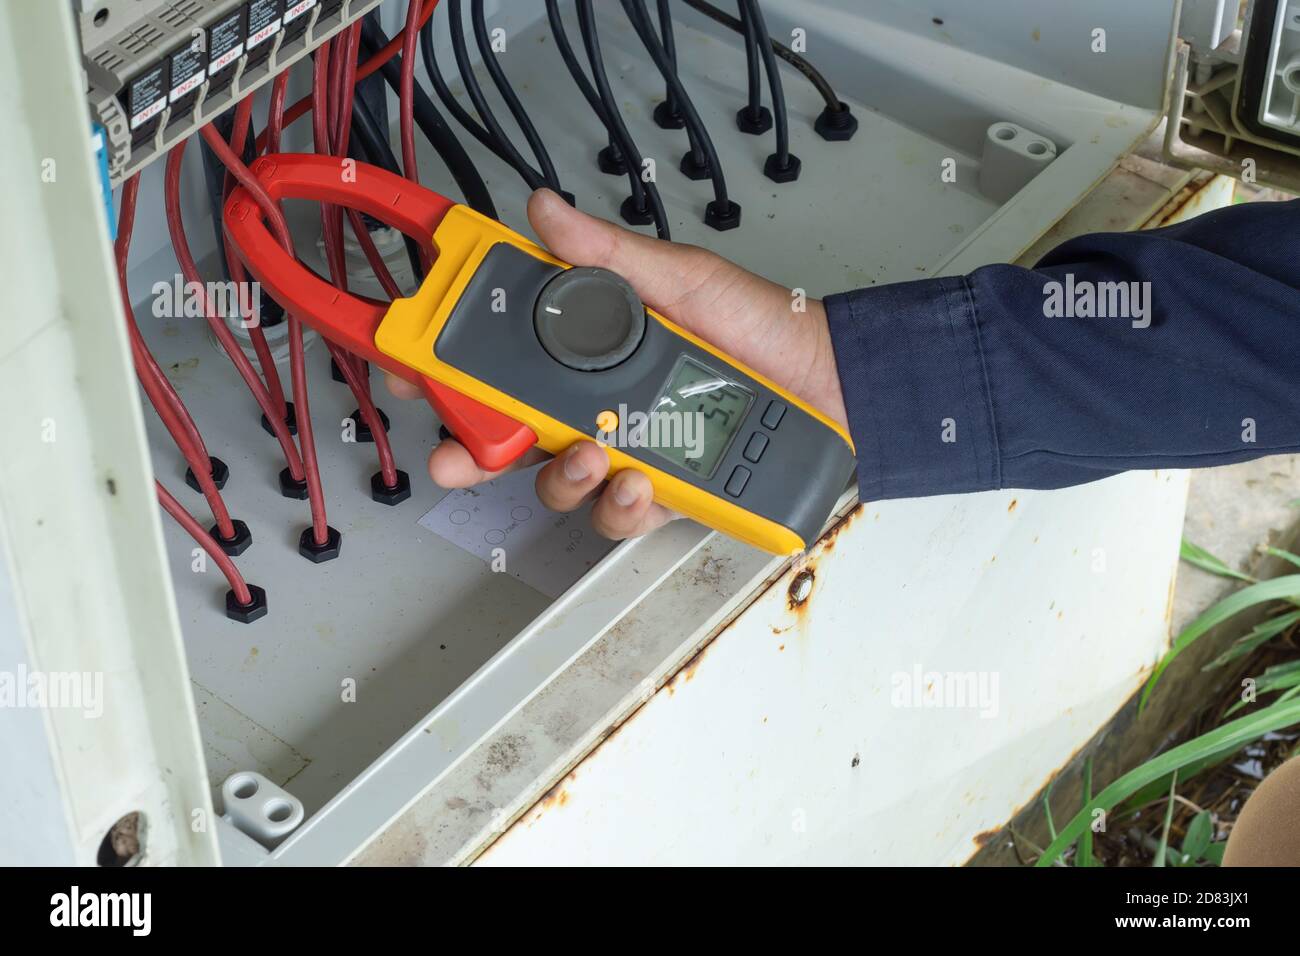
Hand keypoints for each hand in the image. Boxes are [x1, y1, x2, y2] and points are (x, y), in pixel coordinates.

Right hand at [387, 188, 846, 540]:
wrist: (833, 383)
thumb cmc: (760, 324)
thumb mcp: (681, 277)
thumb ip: (608, 256)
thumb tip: (545, 210)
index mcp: (589, 347)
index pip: (501, 360)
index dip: (451, 371)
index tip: (416, 371)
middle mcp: (598, 401)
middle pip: (510, 434)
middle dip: (472, 449)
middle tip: (460, 451)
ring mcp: (627, 450)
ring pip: (558, 481)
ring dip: (559, 475)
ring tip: (593, 454)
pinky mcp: (663, 493)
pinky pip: (619, 515)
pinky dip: (622, 505)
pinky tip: (641, 482)